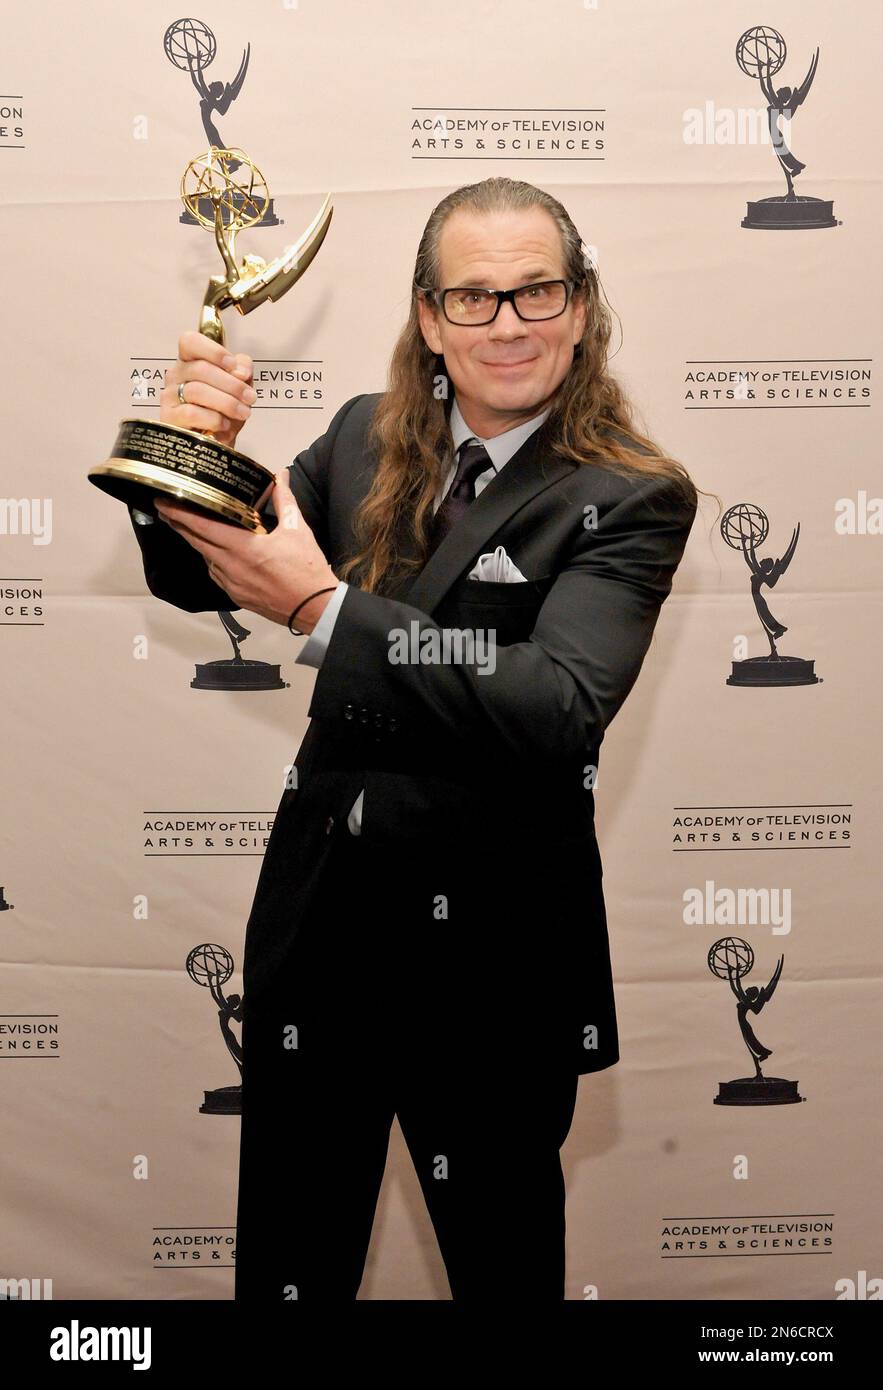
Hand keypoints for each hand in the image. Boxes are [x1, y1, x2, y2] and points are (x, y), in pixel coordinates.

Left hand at [153, 469, 337, 632]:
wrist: (315, 608)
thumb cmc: (306, 569)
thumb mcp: (297, 529)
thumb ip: (284, 500)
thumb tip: (282, 476)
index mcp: (242, 547)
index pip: (201, 526)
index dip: (179, 513)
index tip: (162, 502)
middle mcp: (230, 566)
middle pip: (196, 542)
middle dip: (179, 525)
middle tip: (166, 510)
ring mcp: (231, 584)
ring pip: (205, 558)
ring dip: (196, 542)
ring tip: (188, 527)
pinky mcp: (236, 596)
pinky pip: (216, 573)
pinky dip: (212, 559)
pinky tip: (215, 552)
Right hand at [161, 330, 256, 449]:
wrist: (215, 444)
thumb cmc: (224, 411)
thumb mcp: (239, 387)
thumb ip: (242, 370)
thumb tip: (241, 370)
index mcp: (191, 361)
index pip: (190, 342)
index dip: (213, 350)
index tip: (233, 365)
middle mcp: (176, 375)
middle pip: (200, 369)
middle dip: (232, 384)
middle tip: (250, 398)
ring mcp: (170, 396)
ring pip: (197, 391)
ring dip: (227, 402)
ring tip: (243, 413)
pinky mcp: (169, 418)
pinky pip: (191, 413)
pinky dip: (213, 419)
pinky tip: (225, 425)